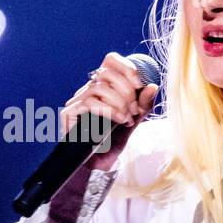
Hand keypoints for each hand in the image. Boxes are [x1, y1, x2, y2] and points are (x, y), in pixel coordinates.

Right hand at [59, 52, 159, 169]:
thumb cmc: (114, 139)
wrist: (99, 162)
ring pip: (99, 87)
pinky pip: (90, 103)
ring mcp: (77, 100)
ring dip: (120, 103)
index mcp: (104, 85)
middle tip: (135, 110)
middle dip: (127, 91)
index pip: (110, 60)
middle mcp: (88, 89)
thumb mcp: (135, 119)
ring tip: (128, 119)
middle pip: (106, 72)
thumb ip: (143, 104)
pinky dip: (110, 111)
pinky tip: (120, 121)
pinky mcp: (69, 113)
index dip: (126, 67)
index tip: (139, 84)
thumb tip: (152, 86)